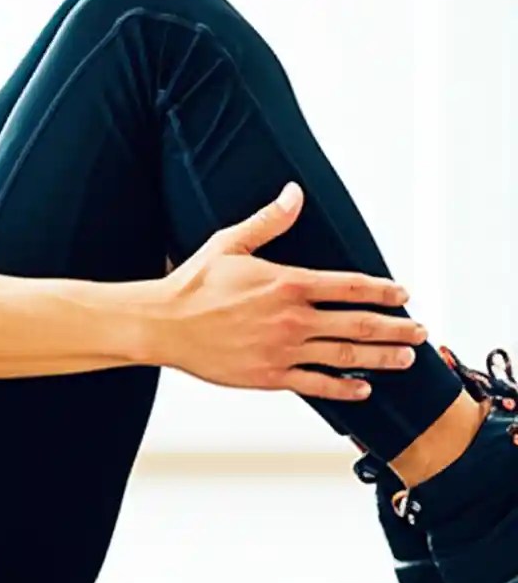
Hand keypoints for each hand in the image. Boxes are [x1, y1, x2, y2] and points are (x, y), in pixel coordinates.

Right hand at [155, 182, 427, 400]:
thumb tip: (293, 194)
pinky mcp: (268, 376)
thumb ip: (268, 221)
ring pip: (346, 356)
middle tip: (419, 330)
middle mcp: (292, 319)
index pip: (350, 285)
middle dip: (396, 328)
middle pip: (359, 324)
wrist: (162, 325)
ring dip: (382, 358)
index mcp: (287, 283)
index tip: (401, 293)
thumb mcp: (230, 244)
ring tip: (405, 359)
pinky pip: (317, 385)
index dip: (382, 290)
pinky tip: (362, 389)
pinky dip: (344, 388)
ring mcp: (282, 351)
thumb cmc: (191, 285)